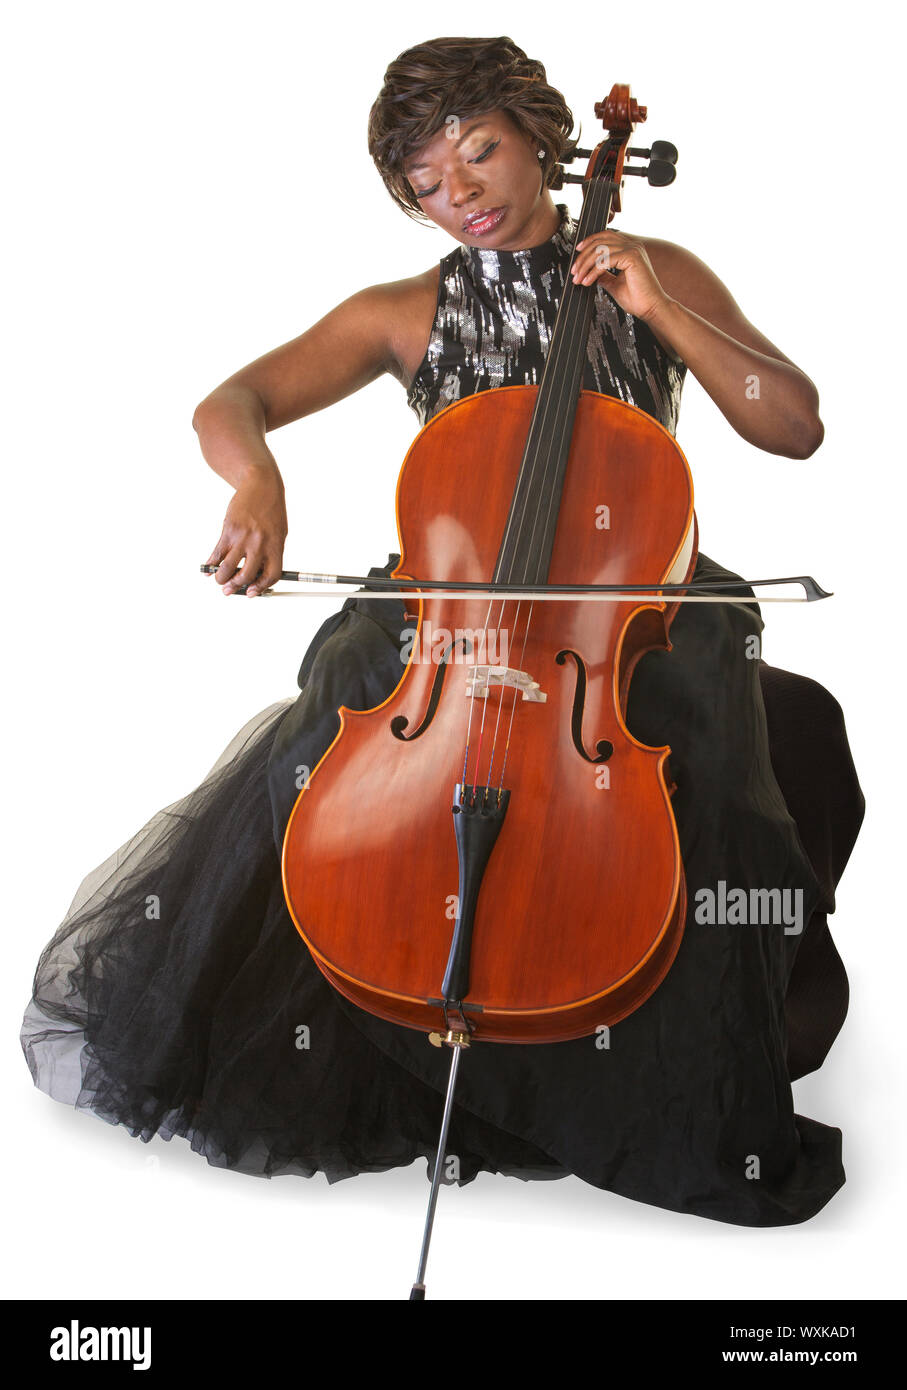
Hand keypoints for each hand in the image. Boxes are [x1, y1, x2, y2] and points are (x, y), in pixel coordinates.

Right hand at [205, 468, 287, 596]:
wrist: (261, 485)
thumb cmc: (271, 511)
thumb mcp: (278, 533)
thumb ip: (269, 553)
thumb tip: (255, 576)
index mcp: (276, 546)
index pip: (271, 575)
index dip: (261, 587)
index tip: (251, 592)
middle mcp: (260, 543)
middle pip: (246, 575)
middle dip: (235, 586)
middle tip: (228, 590)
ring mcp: (243, 537)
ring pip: (228, 566)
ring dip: (221, 578)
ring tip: (219, 580)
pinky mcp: (229, 529)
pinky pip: (218, 551)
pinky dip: (211, 562)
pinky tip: (208, 566)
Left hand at [571, 230, 671, 321]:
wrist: (651, 308)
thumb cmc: (638, 299)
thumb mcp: (615, 284)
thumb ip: (604, 275)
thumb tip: (592, 271)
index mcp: (629, 249)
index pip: (605, 237)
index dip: (589, 242)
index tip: (577, 254)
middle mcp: (632, 245)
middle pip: (600, 242)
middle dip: (583, 257)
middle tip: (574, 272)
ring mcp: (633, 249)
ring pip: (600, 250)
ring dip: (585, 265)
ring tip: (578, 278)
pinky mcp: (632, 257)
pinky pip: (606, 260)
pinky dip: (594, 271)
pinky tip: (588, 281)